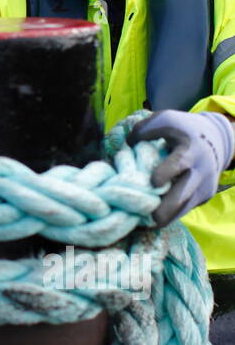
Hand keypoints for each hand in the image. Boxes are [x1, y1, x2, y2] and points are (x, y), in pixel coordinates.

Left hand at [128, 109, 234, 225]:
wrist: (215, 140)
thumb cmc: (183, 130)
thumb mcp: (167, 120)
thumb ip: (145, 129)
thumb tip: (128, 145)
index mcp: (189, 149)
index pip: (179, 162)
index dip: (166, 172)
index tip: (154, 182)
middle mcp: (199, 169)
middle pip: (185, 192)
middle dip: (168, 206)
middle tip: (152, 216)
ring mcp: (203, 185)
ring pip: (185, 206)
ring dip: (166, 216)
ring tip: (146, 224)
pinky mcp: (204, 196)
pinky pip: (185, 210)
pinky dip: (170, 216)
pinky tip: (151, 222)